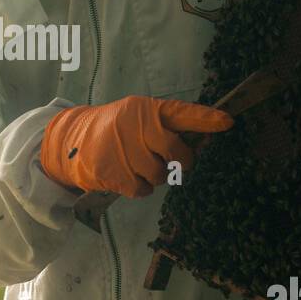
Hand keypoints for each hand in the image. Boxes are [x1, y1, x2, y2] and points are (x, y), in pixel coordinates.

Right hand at [40, 94, 233, 198]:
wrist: (73, 141)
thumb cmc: (114, 129)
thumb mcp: (137, 116)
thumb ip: (164, 126)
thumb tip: (196, 144)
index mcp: (146, 110)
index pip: (182, 113)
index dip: (206, 119)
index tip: (227, 122)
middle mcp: (137, 127)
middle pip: (176, 152)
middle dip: (181, 161)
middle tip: (172, 160)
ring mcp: (125, 151)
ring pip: (160, 175)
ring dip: (155, 175)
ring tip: (139, 164)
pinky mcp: (114, 173)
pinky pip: (143, 189)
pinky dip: (140, 187)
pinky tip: (128, 174)